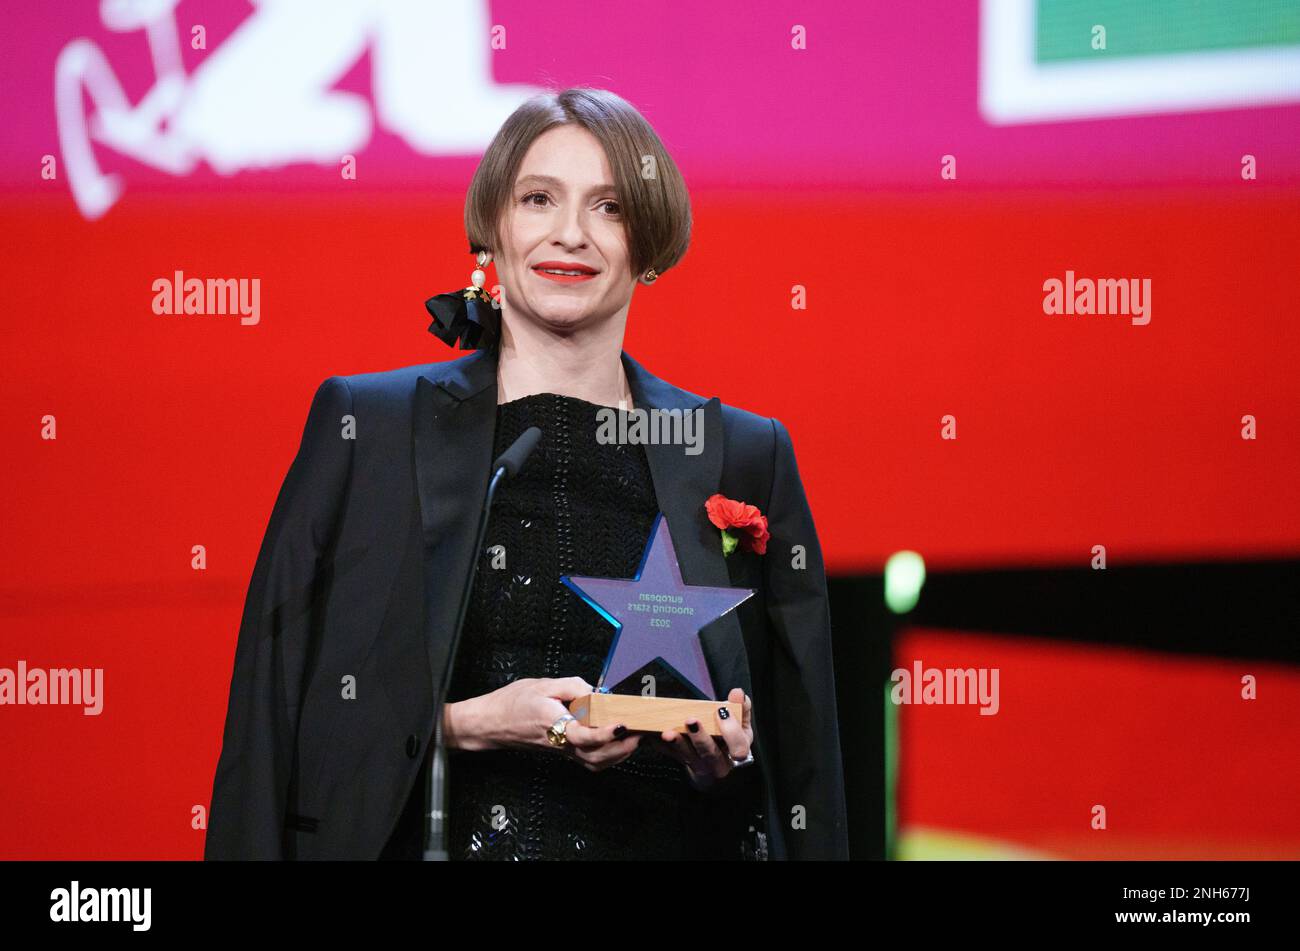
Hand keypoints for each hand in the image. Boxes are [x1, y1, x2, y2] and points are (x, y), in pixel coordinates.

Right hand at [445, 677, 640, 771]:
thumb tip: (596, 692)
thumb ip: (572, 686)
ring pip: (594, 763)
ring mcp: (562, 751)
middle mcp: (560, 742)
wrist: (491, 722)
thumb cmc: (513, 702)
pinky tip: (617, 742)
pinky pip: (589, 760)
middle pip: (596, 757)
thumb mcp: (542, 684)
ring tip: (634, 737)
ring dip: (618, 754)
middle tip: (639, 732)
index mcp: (553, 724)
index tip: (621, 723)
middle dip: (622, 748)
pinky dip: (608, 756)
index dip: (605, 732)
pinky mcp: (562, 752)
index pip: (583, 736)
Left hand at [649, 688, 752, 791]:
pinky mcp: (682, 763)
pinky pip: (670, 755)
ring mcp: (699, 765)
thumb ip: (741, 707)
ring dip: (677, 743)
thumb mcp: (740, 723)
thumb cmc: (729, 738)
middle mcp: (718, 763)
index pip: (738, 747)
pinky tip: (652, 734)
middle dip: (700, 737)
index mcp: (736, 751)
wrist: (715, 762)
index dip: (731, 731)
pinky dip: (661, 744)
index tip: (721, 711)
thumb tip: (737, 693)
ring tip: (667, 732)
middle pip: (709, 753)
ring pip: (687, 756)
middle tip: (691, 720)